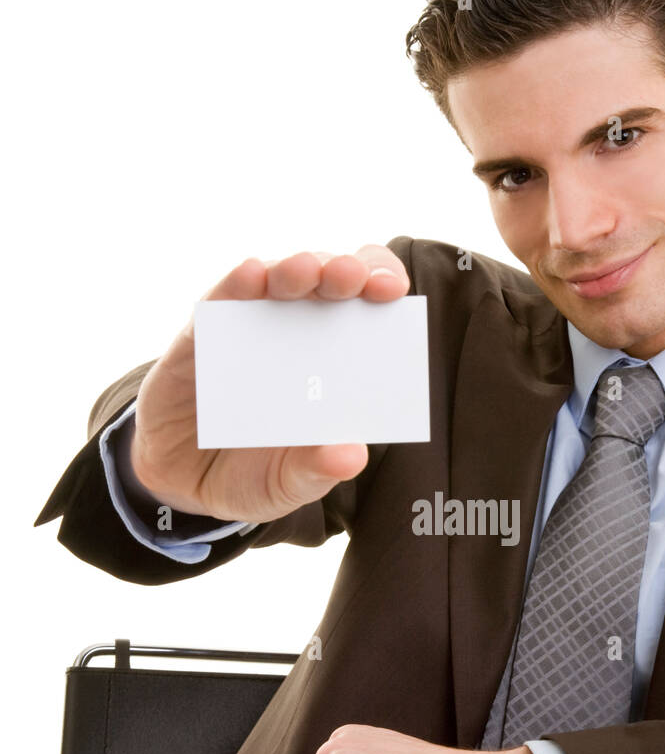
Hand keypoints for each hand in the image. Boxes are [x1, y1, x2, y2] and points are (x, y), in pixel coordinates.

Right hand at [129, 246, 408, 521]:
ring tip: (305, 271)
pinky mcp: (203, 333)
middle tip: (353, 276)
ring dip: (294, 269)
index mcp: (337, 361)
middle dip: (344, 271)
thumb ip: (315, 471)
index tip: (393, 292)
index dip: (382, 286)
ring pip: (278, 279)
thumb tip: (351, 456)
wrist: (183, 482)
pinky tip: (250, 276)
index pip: (368, 308)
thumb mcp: (287, 484)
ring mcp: (252, 326)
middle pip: (328, 281)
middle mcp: (299, 331)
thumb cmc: (253, 473)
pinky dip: (237, 284)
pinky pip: (221, 299)